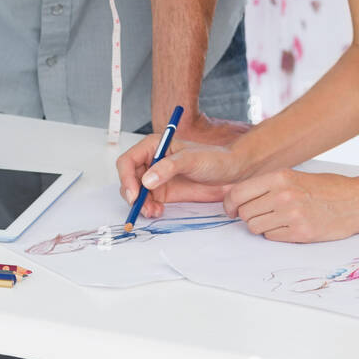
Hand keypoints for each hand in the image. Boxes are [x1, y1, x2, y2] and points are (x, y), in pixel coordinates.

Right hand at [116, 115, 248, 216]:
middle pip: (129, 178)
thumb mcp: (191, 159)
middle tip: (142, 207)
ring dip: (139, 204)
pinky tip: (157, 212)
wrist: (231, 173)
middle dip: (132, 194)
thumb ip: (168, 167)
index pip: (128, 160)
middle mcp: (152, 161)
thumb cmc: (214, 159)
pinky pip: (147, 202)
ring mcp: (157, 177)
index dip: (126, 177)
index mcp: (154, 146)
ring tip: (153, 211)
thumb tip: (146, 180)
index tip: (134, 194)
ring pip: (136, 193)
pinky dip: (148, 209)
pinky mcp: (163, 192)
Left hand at [223, 170, 358, 242]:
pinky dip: (275, 234)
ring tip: (277, 219)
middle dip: (247, 216)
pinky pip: (271, 237)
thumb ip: (265, 185)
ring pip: (255, 227)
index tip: (230, 209)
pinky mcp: (301, 232)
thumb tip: (231, 195)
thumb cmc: (324, 188)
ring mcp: (292, 215)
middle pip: (244, 213)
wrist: (354, 201)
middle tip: (261, 214)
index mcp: (280, 177)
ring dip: (261, 226)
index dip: (229, 204)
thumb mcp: (293, 176)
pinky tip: (289, 226)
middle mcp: (283, 195)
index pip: (238, 193)